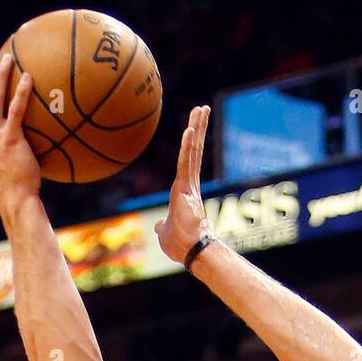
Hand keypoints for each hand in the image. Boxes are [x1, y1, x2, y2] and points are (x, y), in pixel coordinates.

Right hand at [0, 49, 40, 221]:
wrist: (16, 199)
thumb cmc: (16, 184)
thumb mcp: (6, 161)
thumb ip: (8, 144)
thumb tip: (24, 135)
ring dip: (0, 74)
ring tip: (9, 58)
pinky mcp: (10, 139)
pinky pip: (16, 110)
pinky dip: (21, 92)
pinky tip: (29, 78)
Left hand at [154, 105, 210, 264]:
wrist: (189, 251)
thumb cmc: (179, 245)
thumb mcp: (165, 232)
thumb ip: (162, 225)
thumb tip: (158, 226)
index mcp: (185, 191)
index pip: (189, 162)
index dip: (192, 144)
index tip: (195, 128)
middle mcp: (189, 184)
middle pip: (195, 150)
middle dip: (199, 128)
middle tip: (203, 109)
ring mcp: (189, 184)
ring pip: (193, 151)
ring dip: (197, 128)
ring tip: (202, 109)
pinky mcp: (186, 188)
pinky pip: (186, 162)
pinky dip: (188, 146)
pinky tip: (190, 129)